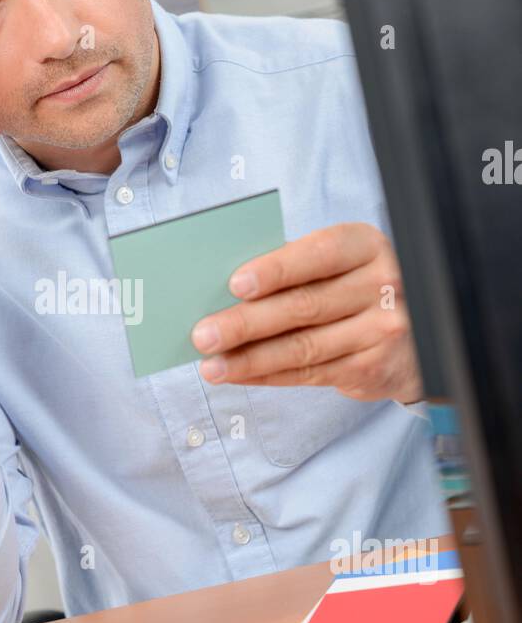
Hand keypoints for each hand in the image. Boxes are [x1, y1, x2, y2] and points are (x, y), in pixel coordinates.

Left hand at [189, 222, 422, 403]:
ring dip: (249, 359)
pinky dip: (267, 375)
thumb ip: (297, 269)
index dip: (276, 270)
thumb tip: (228, 292)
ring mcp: (381, 330)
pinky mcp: (372, 367)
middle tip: (203, 334)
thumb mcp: (340, 263)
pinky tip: (238, 374)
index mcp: (366, 247)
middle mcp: (382, 286)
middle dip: (246, 323)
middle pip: (304, 306)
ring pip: (303, 347)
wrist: (418, 332)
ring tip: (211, 364)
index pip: (319, 255)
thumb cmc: (355, 286)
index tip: (235, 284)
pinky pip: (309, 374)